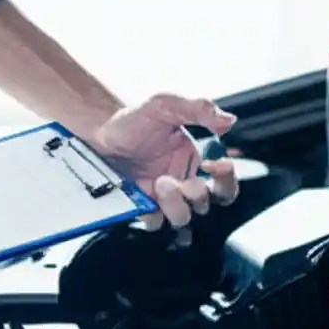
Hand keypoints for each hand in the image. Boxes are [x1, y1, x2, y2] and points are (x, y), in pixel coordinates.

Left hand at [92, 94, 239, 230]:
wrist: (99, 132)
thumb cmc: (135, 119)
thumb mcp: (166, 105)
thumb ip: (199, 109)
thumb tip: (228, 120)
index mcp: (196, 160)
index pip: (224, 180)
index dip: (226, 177)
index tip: (213, 164)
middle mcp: (184, 182)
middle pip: (208, 204)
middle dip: (199, 195)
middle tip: (183, 182)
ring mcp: (164, 198)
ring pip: (183, 217)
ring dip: (176, 205)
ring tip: (160, 183)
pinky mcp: (144, 206)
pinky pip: (155, 223)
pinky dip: (152, 214)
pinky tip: (143, 197)